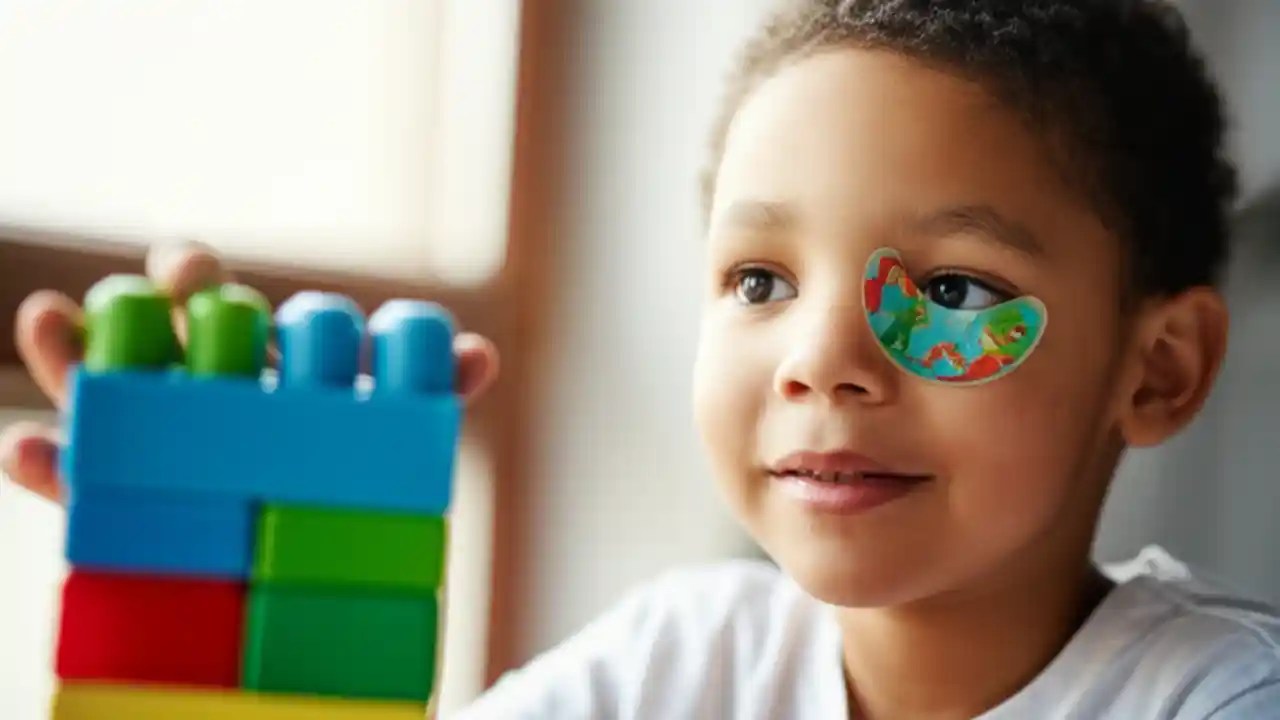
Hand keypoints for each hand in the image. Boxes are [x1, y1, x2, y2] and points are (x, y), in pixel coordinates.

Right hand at [0, 242, 500, 503]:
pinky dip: (51, 466)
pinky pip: (79, 487)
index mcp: (238, 360)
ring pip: (95, 395)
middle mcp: (184, 391)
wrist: (307, 556)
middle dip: (137, 308)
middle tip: (129, 307)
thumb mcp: (383, 437)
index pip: (205, 303)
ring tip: (45, 317)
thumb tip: (483, 355)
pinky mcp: (118, 506)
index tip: (184, 269)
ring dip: (67, 357)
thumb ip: (424, 396)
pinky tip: (26, 451)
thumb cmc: (336, 472)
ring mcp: (144, 446)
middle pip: (145, 337)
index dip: (188, 277)